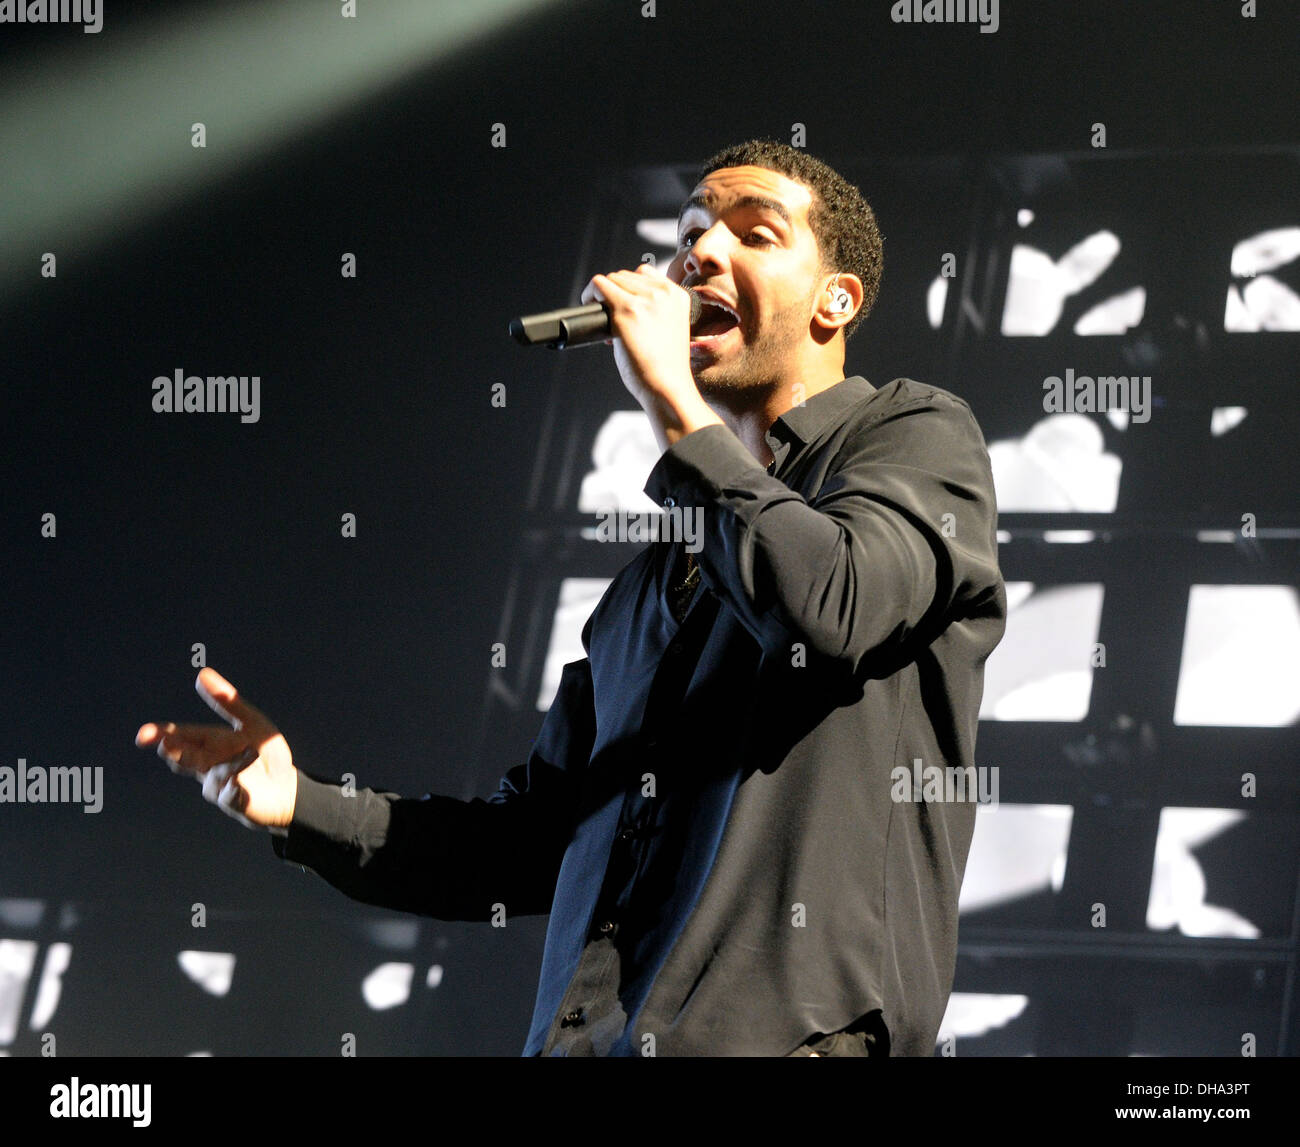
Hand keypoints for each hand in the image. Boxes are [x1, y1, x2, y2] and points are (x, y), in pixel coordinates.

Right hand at [136, 667, 296, 830]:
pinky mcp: (237, 802)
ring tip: (250, 753)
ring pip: (216, 774)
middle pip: (187, 758)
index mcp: (208, 743)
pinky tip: (236, 785)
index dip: (161, 736)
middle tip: (167, 746)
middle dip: (177, 753)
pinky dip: (233, 791)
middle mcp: (207, 766)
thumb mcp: (250, 721)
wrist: (286, 786)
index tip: (143, 735)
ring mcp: (220, 786)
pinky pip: (231, 797)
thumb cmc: (264, 753)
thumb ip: (227, 701)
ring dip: (230, 765)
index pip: (180, 737)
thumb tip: (201, 673)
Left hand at [581, 263, 721, 448]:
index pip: (645, 274)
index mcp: (678, 296)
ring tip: (603, 317)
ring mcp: (645, 300)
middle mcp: (663, 293)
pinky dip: (589, 295)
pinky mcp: (626, 310)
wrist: (667, 387)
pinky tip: (589, 308)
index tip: (623, 306)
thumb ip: (654, 310)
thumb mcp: (669, 329)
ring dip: (602, 295)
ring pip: (611, 279)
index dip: (629, 289)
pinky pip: (598, 286)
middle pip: (625, 275)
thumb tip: (621, 302)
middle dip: (615, 294)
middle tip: (611, 319)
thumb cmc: (665, 369)